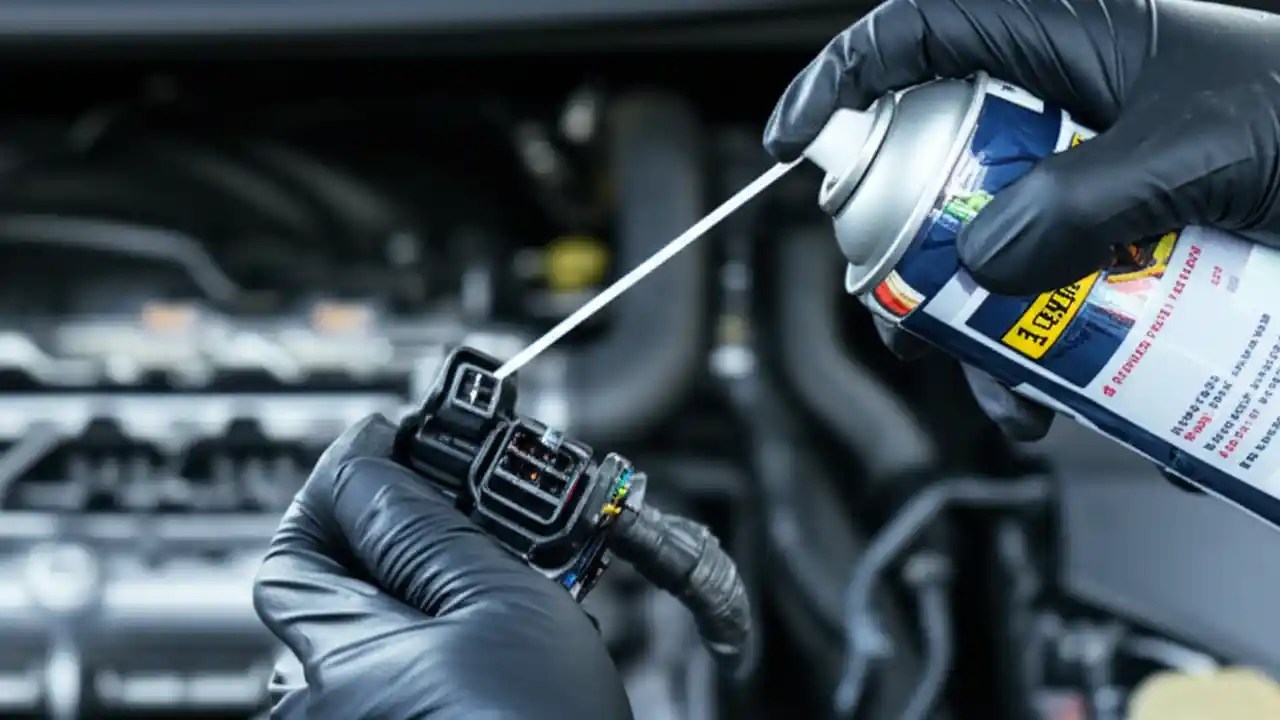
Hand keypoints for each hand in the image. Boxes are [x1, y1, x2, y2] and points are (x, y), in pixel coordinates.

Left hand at [253, 415, 632, 719]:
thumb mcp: (506, 608)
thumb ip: (426, 529)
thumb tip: (371, 461)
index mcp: (337, 655)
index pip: (299, 540)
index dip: (345, 479)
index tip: (389, 440)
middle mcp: (316, 704)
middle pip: (331, 585)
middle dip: (390, 539)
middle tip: (456, 505)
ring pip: (367, 632)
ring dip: (417, 593)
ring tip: (491, 581)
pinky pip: (387, 675)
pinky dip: (426, 644)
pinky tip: (484, 642)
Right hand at [764, 0, 1279, 438]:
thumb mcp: (1201, 149)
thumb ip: (1083, 199)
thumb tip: (981, 263)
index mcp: (1067, 36)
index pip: (917, 35)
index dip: (839, 83)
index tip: (792, 146)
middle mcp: (1067, 105)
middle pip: (936, 169)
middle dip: (910, 262)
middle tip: (906, 322)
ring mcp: (1095, 176)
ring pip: (996, 253)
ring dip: (993, 340)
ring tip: (1024, 405)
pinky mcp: (1129, 236)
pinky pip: (1064, 295)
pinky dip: (1068, 359)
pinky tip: (1101, 406)